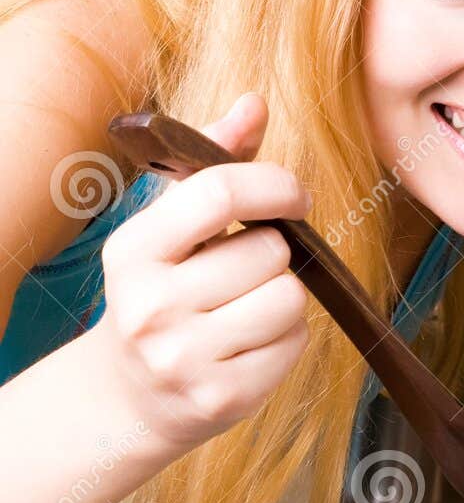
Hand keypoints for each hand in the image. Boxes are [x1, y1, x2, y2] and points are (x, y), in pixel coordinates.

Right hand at [90, 92, 313, 451]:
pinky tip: (250, 342)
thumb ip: (211, 163)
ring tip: (246, 307)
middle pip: (269, 251)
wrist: (129, 395)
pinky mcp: (221, 399)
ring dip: (283, 296)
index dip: (274, 185)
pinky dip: (287, 338)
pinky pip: (295, 343)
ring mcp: (185, 358)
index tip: (293, 196)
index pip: (220, 193)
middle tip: (245, 270)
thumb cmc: (161, 292)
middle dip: (273, 254)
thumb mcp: (168, 229)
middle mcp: (151, 306)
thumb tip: (254, 103)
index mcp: (133, 250)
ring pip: (289, 298)